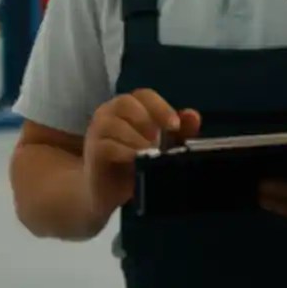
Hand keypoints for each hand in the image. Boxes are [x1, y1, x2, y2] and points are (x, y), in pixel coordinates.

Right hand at [82, 89, 201, 218]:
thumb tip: (193, 116)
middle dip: (146, 119)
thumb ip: (179, 132)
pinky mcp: (93, 151)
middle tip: (160, 141)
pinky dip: (125, 152)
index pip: (144, 95)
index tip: (175, 126)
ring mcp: (98, 131)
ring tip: (150, 153)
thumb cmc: (134, 164)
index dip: (160, 107)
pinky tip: (136, 161)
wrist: (107, 192)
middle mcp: (110, 113)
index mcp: (129, 107)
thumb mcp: (162, 148)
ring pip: (113, 122)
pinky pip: (106, 145)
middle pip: (126, 102)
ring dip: (135, 137)